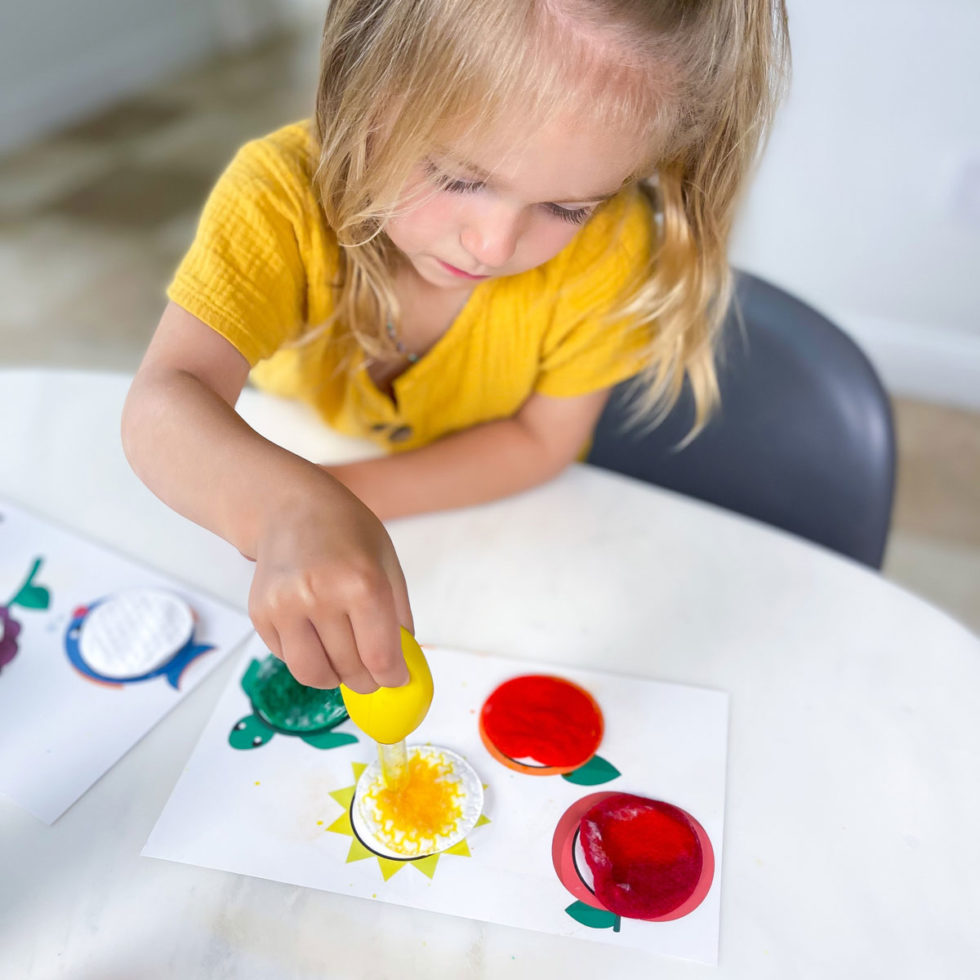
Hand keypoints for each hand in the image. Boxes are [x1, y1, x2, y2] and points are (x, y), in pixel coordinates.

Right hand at [247, 471, 412, 692]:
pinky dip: (308, 658)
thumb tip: (404, 663)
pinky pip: (288, 658)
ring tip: (345, 664)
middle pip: (349, 670)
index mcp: (360, 583)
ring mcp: (285, 606)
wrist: (291, 507)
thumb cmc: (345, 531)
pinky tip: (318, 636)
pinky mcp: (261, 613)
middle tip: (373, 676)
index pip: (380, 658)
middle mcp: (319, 596)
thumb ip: (399, 616)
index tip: (397, 680)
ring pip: (313, 674)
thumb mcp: (388, 563)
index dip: (392, 678)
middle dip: (367, 681)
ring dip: (334, 678)